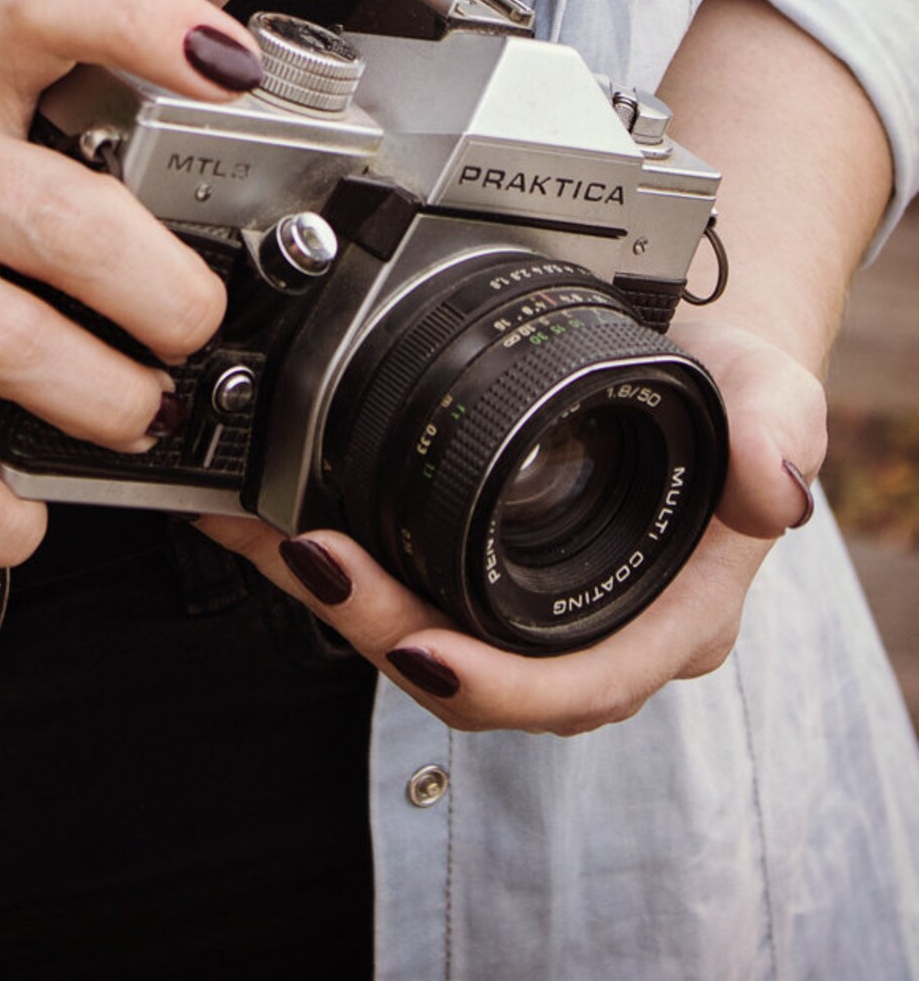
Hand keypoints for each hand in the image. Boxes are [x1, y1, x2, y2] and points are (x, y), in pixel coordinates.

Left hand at [199, 310, 825, 732]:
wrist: (693, 353)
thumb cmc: (732, 390)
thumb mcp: (769, 395)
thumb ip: (776, 431)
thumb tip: (776, 487)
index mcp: (658, 617)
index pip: (570, 684)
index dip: (490, 682)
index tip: (417, 649)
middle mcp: (583, 627)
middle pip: (466, 668)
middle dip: (375, 626)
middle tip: (305, 557)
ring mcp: (522, 602)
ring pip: (414, 628)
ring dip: (330, 589)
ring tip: (260, 529)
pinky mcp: (470, 560)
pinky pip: (391, 577)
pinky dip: (325, 548)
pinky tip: (261, 508)